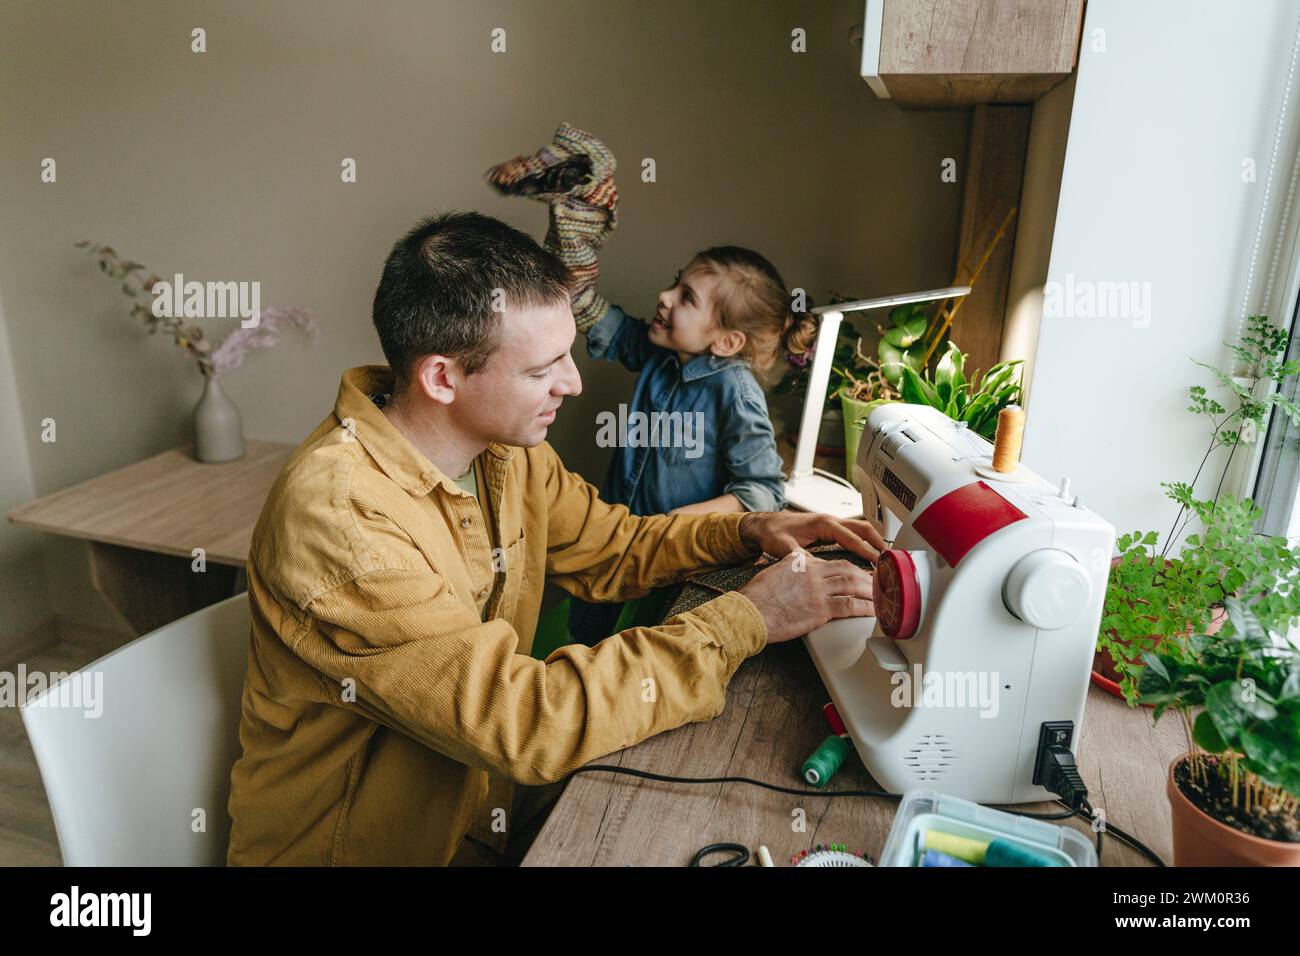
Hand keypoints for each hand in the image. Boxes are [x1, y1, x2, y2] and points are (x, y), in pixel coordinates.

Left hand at [738, 512, 885, 563]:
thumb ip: (799, 557)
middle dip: (878, 542)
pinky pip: (852, 534)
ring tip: (883, 559)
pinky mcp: (829, 530)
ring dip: (872, 541)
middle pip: (862, 528)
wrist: (763, 525)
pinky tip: (866, 556)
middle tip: (890, 559)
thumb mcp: (783, 547)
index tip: (877, 561)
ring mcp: (830, 524)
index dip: (865, 549)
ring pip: (859, 529)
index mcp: (822, 523)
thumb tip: (813, 569)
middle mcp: (829, 521)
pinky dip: (863, 542)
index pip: (850, 536)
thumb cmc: (772, 533)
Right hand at [738, 550, 874, 642]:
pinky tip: (873, 610)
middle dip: (863, 575)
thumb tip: (795, 566)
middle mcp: (812, 573)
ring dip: (869, 590)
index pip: (831, 562)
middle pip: (846, 569)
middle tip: (874, 582)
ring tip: (880, 595)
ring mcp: (817, 590)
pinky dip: (864, 608)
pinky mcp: (820, 610)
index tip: (855, 573)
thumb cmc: (756, 598)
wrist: (749, 612)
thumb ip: (789, 568)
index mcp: (801, 563)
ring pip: (852, 585)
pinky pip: (849, 606)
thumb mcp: (773, 572)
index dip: (847, 568)